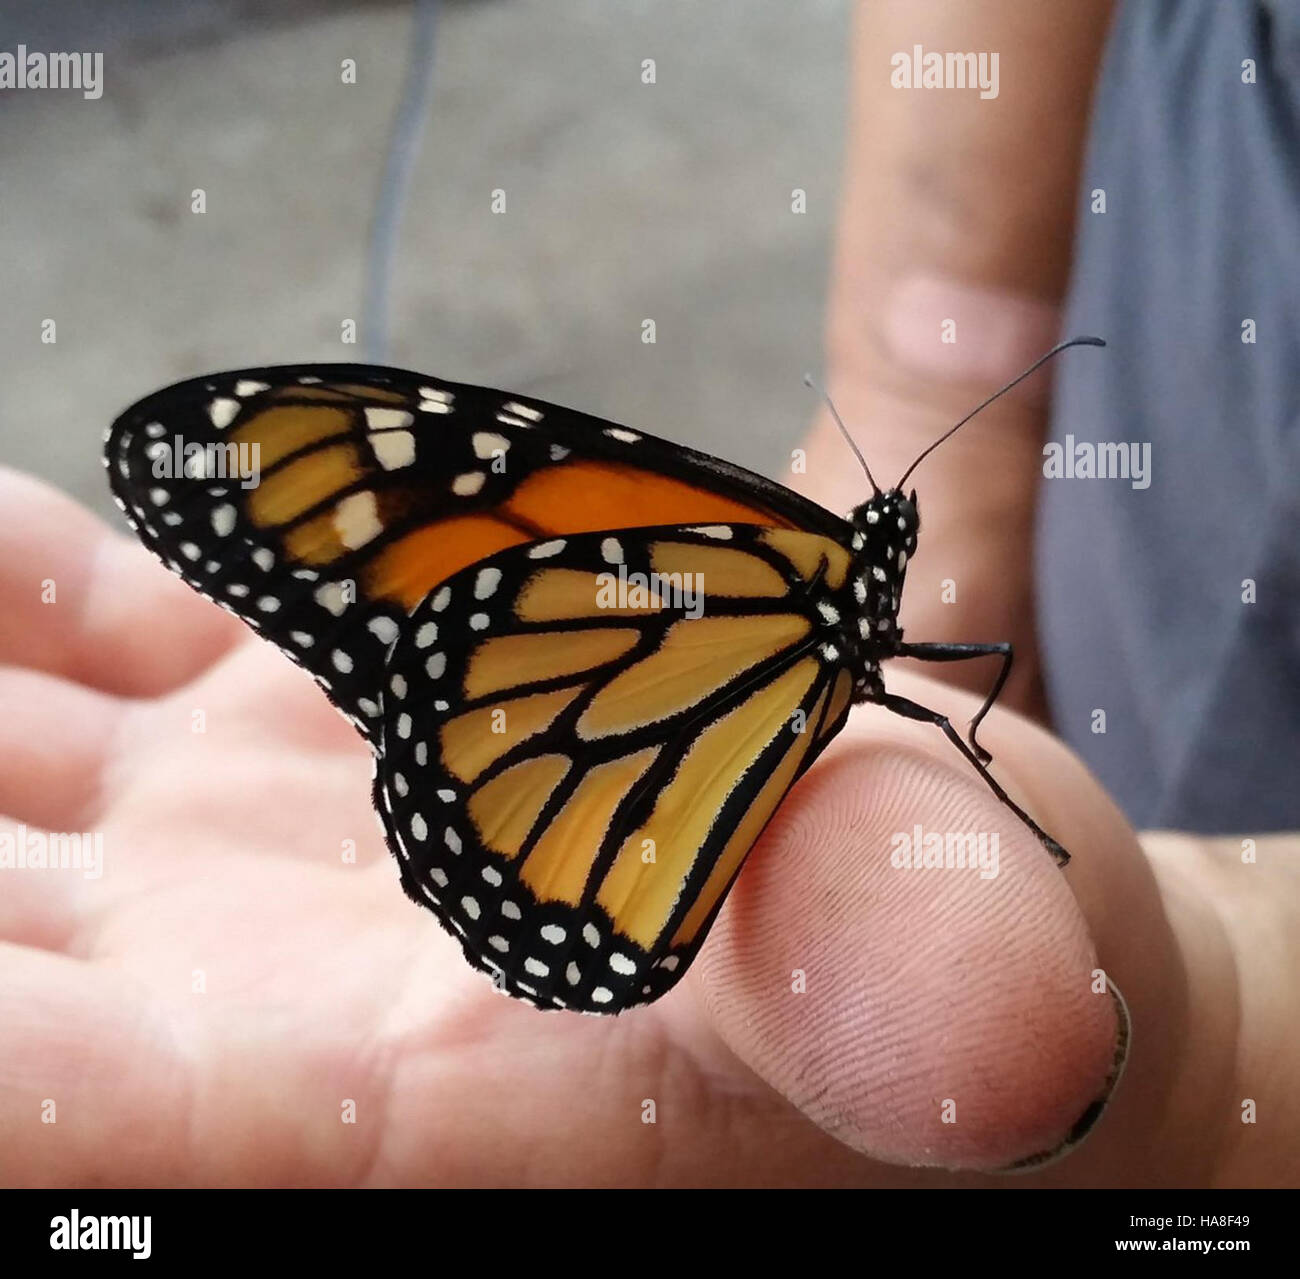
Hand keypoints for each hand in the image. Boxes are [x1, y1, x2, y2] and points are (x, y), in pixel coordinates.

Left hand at [1, 467, 1291, 1185]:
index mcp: (427, 1102)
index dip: (26, 1072)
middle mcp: (287, 992)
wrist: (892, 878)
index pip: (144, 1124)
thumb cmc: (931, 948)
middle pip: (2, 953)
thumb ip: (910, 971)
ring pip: (1, 786)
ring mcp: (253, 850)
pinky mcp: (275, 714)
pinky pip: (79, 640)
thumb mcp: (952, 948)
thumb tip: (1004, 1027)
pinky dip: (0, 587)